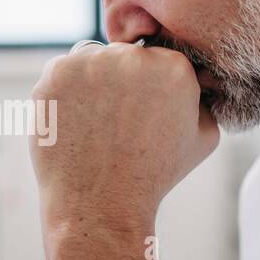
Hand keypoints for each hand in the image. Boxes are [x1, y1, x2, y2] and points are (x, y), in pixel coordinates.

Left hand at [31, 42, 217, 231]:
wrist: (102, 204)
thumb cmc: (153, 176)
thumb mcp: (202, 137)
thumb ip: (201, 98)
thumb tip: (196, 79)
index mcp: (175, 66)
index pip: (158, 59)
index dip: (148, 89)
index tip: (143, 116)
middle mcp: (133, 57)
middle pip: (124, 56)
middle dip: (120, 82)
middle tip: (116, 124)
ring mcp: (91, 62)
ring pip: (91, 61)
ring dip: (92, 83)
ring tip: (95, 126)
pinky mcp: (56, 73)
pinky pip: (61, 72)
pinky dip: (64, 93)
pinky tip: (74, 122)